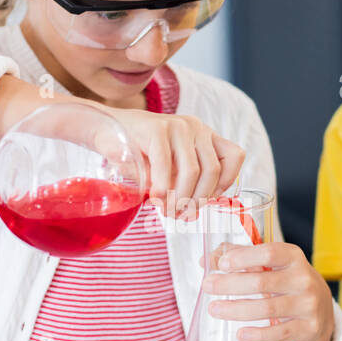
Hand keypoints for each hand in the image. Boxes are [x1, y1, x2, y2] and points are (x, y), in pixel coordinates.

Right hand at [101, 107, 244, 216]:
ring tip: (166, 210)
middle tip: (179, 214)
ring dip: (179, 197)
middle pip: (212, 171)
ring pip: (193, 171)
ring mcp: (178, 126)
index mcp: (205, 136)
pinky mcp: (158, 129)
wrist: (106, 130)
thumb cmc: (140, 154)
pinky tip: (154, 198)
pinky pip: (166, 166)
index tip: (206, 199)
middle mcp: (197, 128)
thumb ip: (184, 186)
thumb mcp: (169, 170)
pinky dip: (162, 188)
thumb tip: (191, 214)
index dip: (226, 182)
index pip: (235, 156)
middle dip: (197, 200)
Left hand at [201, 242, 333, 340]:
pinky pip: (278, 332)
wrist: (320, 308)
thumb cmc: (285, 280)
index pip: (269, 253)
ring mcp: (308, 304)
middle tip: (207, 286)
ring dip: (236, 310)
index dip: (244, 258)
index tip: (222, 264)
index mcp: (293, 257)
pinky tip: (240, 334)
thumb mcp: (269, 264)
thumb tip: (206, 260)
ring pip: (267, 308)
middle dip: (230, 285)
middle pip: (262, 282)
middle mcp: (304, 279)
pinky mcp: (308, 328)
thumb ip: (239, 257)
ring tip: (214, 309)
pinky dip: (257, 335)